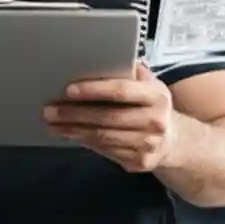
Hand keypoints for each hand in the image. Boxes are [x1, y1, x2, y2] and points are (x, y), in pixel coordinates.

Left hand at [42, 62, 176, 171]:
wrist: (174, 140)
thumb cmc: (151, 106)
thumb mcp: (148, 86)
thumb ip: (128, 73)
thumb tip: (99, 61)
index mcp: (157, 96)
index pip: (121, 91)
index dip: (93, 90)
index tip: (68, 90)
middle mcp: (156, 121)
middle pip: (107, 117)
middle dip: (74, 114)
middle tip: (50, 110)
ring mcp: (149, 144)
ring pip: (103, 137)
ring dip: (74, 131)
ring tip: (53, 124)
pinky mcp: (140, 162)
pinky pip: (106, 151)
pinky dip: (85, 142)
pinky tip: (71, 135)